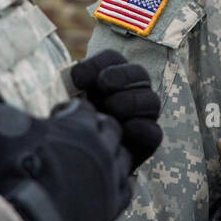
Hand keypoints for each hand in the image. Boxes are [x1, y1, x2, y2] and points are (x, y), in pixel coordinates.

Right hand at [0, 86, 132, 220]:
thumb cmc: (16, 170)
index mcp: (83, 123)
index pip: (84, 109)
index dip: (68, 116)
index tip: (52, 127)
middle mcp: (104, 145)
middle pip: (107, 128)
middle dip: (92, 132)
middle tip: (69, 145)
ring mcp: (112, 174)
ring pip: (119, 154)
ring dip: (104, 155)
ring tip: (80, 166)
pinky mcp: (115, 202)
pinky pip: (125, 185)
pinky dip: (113, 184)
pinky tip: (93, 188)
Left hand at [69, 50, 162, 168]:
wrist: (82, 162)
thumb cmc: (75, 126)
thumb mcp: (67, 105)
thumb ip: (67, 91)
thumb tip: (66, 80)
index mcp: (112, 77)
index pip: (112, 59)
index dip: (97, 64)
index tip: (77, 79)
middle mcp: (133, 91)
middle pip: (139, 73)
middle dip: (120, 75)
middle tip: (103, 84)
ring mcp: (144, 115)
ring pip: (151, 100)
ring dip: (131, 101)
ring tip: (111, 108)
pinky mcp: (148, 139)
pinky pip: (153, 131)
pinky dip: (140, 128)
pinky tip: (124, 128)